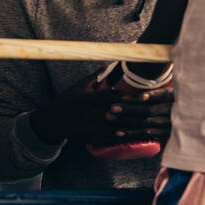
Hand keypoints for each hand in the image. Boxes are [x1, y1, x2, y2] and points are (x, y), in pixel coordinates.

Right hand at [30, 69, 172, 147]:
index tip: (145, 97)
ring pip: (117, 128)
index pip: (114, 97)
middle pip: (119, 113)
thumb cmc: (66, 101)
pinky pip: (109, 139)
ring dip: (133, 127)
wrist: (51, 121)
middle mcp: (93, 113)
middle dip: (137, 113)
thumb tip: (107, 66)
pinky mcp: (91, 137)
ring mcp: (92, 126)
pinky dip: (122, 138)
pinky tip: (134, 136)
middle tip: (153, 112)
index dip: (130, 97)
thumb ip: (94, 77)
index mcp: (91, 99)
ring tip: (149, 125)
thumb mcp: (79, 86)